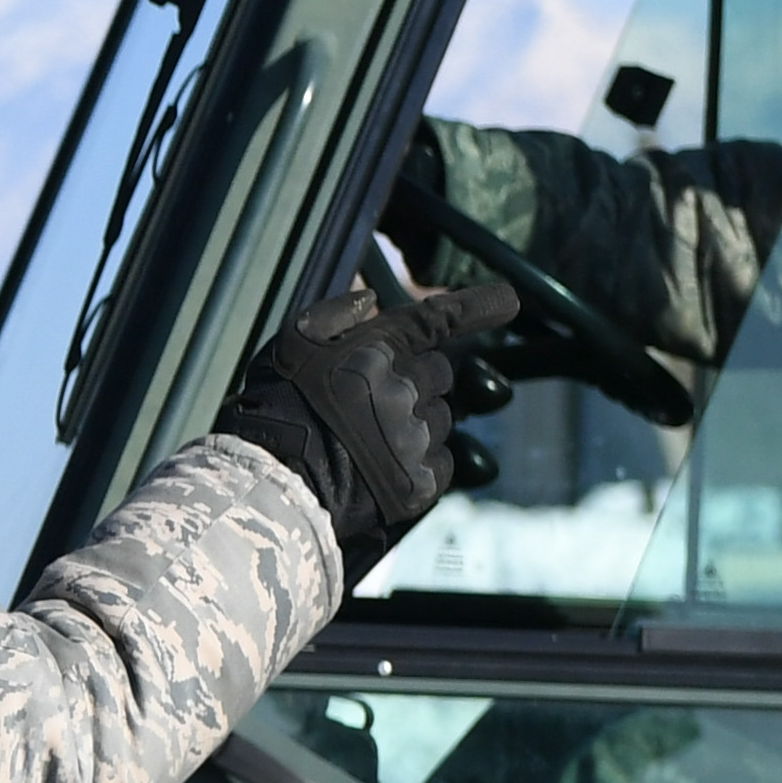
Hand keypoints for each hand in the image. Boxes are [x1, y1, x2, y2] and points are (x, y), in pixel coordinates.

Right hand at [214, 283, 518, 574]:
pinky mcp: (422, 480)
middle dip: (418, 380)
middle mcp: (406, 388)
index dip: (478, 306)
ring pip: (440, 420)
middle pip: (440, 374)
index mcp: (377, 350)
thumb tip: (373, 302)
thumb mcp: (289, 346)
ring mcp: (416, 436)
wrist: (272, 482)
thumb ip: (331, 317)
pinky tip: (383, 467)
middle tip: (374, 400)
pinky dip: (420, 462)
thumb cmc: (274, 409)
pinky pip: (441, 462)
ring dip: (416, 423)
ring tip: (368, 441)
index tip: (510, 300)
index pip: (439, 319)